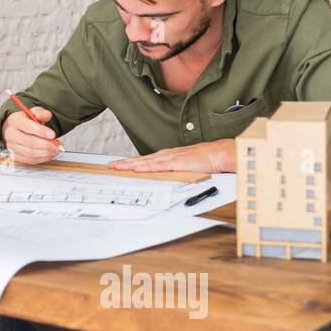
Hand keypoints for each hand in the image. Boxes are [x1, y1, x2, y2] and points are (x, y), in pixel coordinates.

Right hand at [2, 106, 60, 163]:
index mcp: (14, 120)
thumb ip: (41, 113)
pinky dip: (41, 159)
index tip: (52, 134)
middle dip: (45, 144)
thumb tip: (47, 114)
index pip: (27, 126)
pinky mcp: (14, 156)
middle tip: (56, 145)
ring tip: (54, 150)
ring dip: (45, 153)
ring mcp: (11, 146)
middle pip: (28, 141)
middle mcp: (10, 133)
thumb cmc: (28, 121)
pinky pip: (29, 160)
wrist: (19, 129)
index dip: (41, 131)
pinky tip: (49, 154)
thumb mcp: (35, 113)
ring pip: (30, 153)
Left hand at [107, 139, 235, 173]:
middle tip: (111, 166)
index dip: (132, 162)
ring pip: (147, 162)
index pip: (146, 160)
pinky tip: (137, 168)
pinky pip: (160, 166)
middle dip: (126, 163)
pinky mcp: (178, 163)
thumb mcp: (187, 165)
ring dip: (132, 164)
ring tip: (118, 167)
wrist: (219, 153)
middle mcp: (167, 155)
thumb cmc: (206, 160)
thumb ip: (176, 170)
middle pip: (143, 159)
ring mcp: (172, 158)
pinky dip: (147, 167)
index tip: (120, 165)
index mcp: (169, 156)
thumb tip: (167, 176)